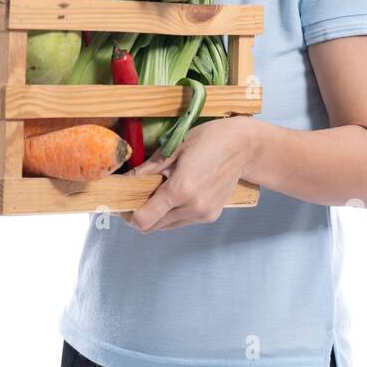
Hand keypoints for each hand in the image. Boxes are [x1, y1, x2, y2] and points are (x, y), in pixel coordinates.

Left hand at [122, 117, 253, 232]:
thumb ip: (147, 170)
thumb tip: (124, 180)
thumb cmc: (209, 140)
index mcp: (181, 190)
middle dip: (139, 215)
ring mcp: (203, 214)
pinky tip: (175, 194)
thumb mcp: (173, 149)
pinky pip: (181, 222)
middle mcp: (193, 207)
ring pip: (166, 226)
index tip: (122, 204)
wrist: (243, 146)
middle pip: (152, 226)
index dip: (128, 215)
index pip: (143, 219)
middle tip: (134, 197)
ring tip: (157, 192)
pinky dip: (171, 213)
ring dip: (156, 215)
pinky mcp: (211, 215)